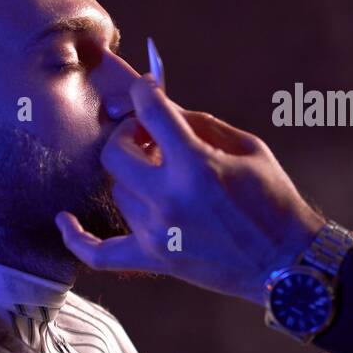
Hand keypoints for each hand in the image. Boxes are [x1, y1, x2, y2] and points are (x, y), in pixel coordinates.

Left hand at [56, 77, 325, 305]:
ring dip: (132, 176)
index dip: (146, 92)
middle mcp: (169, 197)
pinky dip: (77, 237)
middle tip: (149, 136)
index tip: (149, 88)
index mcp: (196, 165)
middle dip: (129, 136)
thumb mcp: (249, 149)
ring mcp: (157, 232)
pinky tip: (64, 219)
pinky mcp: (155, 259)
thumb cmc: (275, 202)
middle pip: (116, 153)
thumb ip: (201, 125)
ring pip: (117, 190)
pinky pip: (100, 252)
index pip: (152, 112)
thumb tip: (165, 109)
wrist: (288, 264)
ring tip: (156, 173)